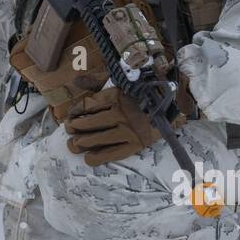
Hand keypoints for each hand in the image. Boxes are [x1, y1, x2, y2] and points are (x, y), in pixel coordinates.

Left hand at [64, 73, 194, 165]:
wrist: (168, 108)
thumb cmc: (140, 94)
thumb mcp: (119, 83)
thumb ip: (97, 81)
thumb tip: (76, 81)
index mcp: (116, 96)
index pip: (87, 105)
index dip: (75, 112)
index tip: (71, 116)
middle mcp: (120, 114)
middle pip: (88, 124)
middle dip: (74, 128)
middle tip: (70, 130)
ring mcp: (127, 131)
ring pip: (95, 140)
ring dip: (79, 143)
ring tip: (73, 144)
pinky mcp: (133, 146)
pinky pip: (109, 155)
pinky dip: (95, 158)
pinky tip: (88, 158)